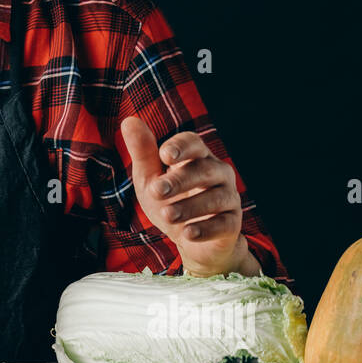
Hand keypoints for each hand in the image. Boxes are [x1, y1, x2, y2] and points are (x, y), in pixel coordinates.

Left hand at [119, 117, 256, 277]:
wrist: (192, 242)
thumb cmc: (170, 202)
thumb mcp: (151, 179)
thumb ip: (143, 153)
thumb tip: (129, 121)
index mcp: (198, 157)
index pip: (194, 143)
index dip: (181, 147)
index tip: (164, 155)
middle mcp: (218, 173)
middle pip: (204, 170)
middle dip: (180, 180)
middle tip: (157, 190)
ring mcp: (229, 198)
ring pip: (215, 198)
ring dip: (189, 207)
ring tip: (167, 215)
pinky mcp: (233, 224)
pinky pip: (224, 224)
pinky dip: (206, 229)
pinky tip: (188, 233)